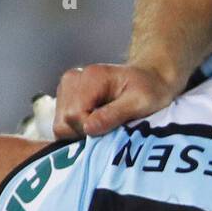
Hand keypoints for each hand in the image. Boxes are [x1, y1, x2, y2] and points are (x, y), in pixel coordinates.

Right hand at [53, 63, 180, 138]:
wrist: (150, 79)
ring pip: (61, 125)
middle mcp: (72, 79)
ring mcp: (67, 88)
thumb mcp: (140, 103)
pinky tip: (97, 125)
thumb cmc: (150, 90)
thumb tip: (87, 128)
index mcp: (90, 77)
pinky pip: (64, 124)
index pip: (74, 115)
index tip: (111, 131)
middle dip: (85, 133)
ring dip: (82, 133)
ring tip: (106, 126)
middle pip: (64, 121)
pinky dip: (79, 130)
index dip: (90, 130)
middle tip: (110, 130)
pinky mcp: (66, 98)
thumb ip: (113, 115)